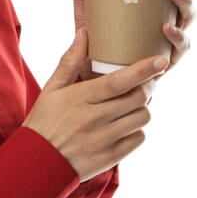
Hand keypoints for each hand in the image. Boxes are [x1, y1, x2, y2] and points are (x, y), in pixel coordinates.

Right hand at [21, 27, 165, 180]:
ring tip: (132, 105)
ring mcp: (103, 140)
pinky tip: (125, 126)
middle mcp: (94, 119)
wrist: (35, 164)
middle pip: (137, 98)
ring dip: (142, 108)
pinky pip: (138, 139)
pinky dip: (137, 130)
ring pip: (142, 118)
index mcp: (80, 98)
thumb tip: (84, 32)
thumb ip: (70, 61)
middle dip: (148, 86)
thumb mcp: (51, 89)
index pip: (119, 81)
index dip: (143, 70)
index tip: (161, 60)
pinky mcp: (109, 158)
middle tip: (147, 82)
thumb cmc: (44, 121)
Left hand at [68, 0, 196, 91]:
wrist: (95, 77)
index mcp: (157, 3)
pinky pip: (180, 47)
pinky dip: (176, 36)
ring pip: (189, 17)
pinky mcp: (168, 60)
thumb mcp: (88, 11)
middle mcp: (170, 18)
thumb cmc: (98, 40)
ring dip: (184, 1)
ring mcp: (171, 39)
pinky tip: (166, 28)